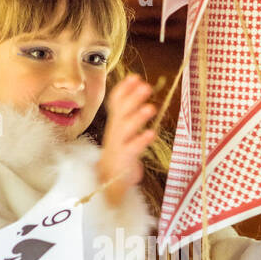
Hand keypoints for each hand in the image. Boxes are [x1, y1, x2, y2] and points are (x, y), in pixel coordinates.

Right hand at [98, 75, 155, 208]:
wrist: (108, 182)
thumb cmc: (120, 153)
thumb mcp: (124, 131)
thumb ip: (130, 112)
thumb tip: (141, 87)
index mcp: (115, 123)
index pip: (116, 102)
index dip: (124, 89)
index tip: (135, 77)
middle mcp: (115, 132)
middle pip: (121, 112)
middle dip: (133, 98)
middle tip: (146, 86)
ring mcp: (118, 145)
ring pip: (125, 129)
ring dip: (138, 117)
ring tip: (151, 108)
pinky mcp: (124, 160)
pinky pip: (132, 149)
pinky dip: (141, 140)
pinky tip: (151, 133)